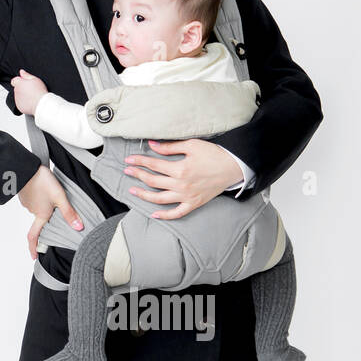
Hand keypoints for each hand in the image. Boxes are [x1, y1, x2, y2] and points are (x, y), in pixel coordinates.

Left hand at [10, 69, 47, 116]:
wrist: (42, 104)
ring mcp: (17, 100)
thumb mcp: (35, 79)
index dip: (19, 81)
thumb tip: (21, 72)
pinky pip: (20, 104)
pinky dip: (24, 103)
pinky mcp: (19, 107)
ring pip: (18, 96)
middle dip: (22, 89)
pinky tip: (31, 102)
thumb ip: (26, 75)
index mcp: (19, 84)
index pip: (14, 81)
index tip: (25, 83)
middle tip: (31, 90)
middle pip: (17, 88)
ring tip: (32, 97)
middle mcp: (16, 92)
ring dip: (23, 96)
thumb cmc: (39, 91)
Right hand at [17, 164, 82, 258]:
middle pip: (40, 221)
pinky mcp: (25, 193)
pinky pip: (34, 199)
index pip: (34, 236)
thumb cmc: (42, 182)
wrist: (26, 167)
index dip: (33, 248)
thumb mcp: (60, 197)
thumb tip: (79, 228)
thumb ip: (69, 213)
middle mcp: (33, 211)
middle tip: (55, 214)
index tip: (34, 256)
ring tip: (52, 196)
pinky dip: (40, 198)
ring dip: (44, 206)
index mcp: (41, 215)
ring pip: (38, 208)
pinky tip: (45, 190)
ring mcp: (28, 202)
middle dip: (46, 221)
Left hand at [122, 139, 242, 219]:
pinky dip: (165, 215)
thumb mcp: (191, 145)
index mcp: (180, 169)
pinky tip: (154, 214)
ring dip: (144, 195)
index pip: (154, 165)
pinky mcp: (193, 204)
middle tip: (127, 171)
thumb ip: (170, 147)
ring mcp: (187, 196)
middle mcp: (181, 185)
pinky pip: (176, 213)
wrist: (233, 167)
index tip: (129, 159)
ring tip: (133, 191)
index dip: (139, 161)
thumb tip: (152, 145)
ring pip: (160, 199)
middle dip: (138, 175)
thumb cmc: (213, 154)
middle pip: (153, 181)